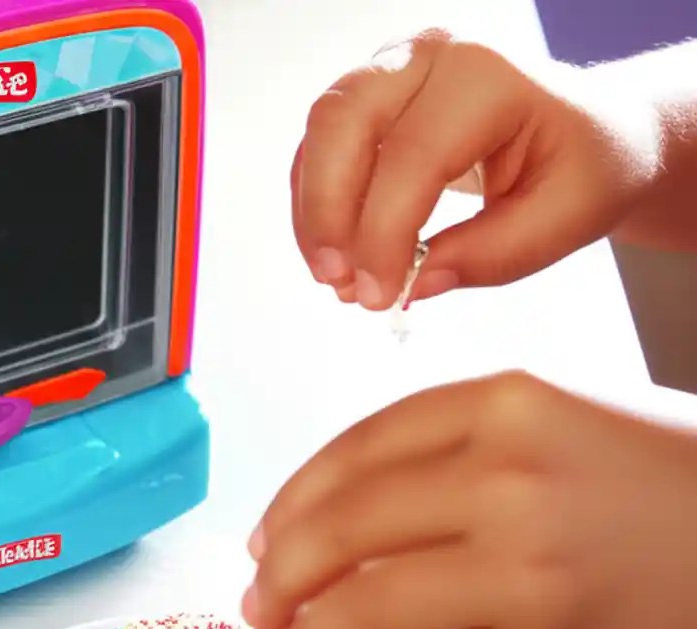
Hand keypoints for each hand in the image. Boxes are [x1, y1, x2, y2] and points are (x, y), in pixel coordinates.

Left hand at [241, 371, 696, 628]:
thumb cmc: (681, 492)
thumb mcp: (576, 424)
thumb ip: (466, 444)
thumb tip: (341, 504)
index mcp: (512, 405)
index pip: (357, 450)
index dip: (293, 501)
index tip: (264, 538)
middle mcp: (510, 480)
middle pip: (343, 527)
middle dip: (280, 574)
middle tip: (256, 604)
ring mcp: (529, 573)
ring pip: (363, 608)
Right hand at [292, 29, 661, 309]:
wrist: (587, 129)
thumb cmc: (584, 164)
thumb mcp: (569, 217)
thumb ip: (494, 254)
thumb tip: (412, 285)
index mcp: (487, 77)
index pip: (412, 155)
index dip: (383, 232)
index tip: (378, 295)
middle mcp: (429, 58)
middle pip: (343, 122)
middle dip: (327, 211)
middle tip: (337, 282)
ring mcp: (392, 70)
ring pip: (321, 132)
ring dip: (314, 212)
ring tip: (334, 277)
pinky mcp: (369, 98)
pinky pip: (320, 148)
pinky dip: (317, 205)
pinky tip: (337, 251)